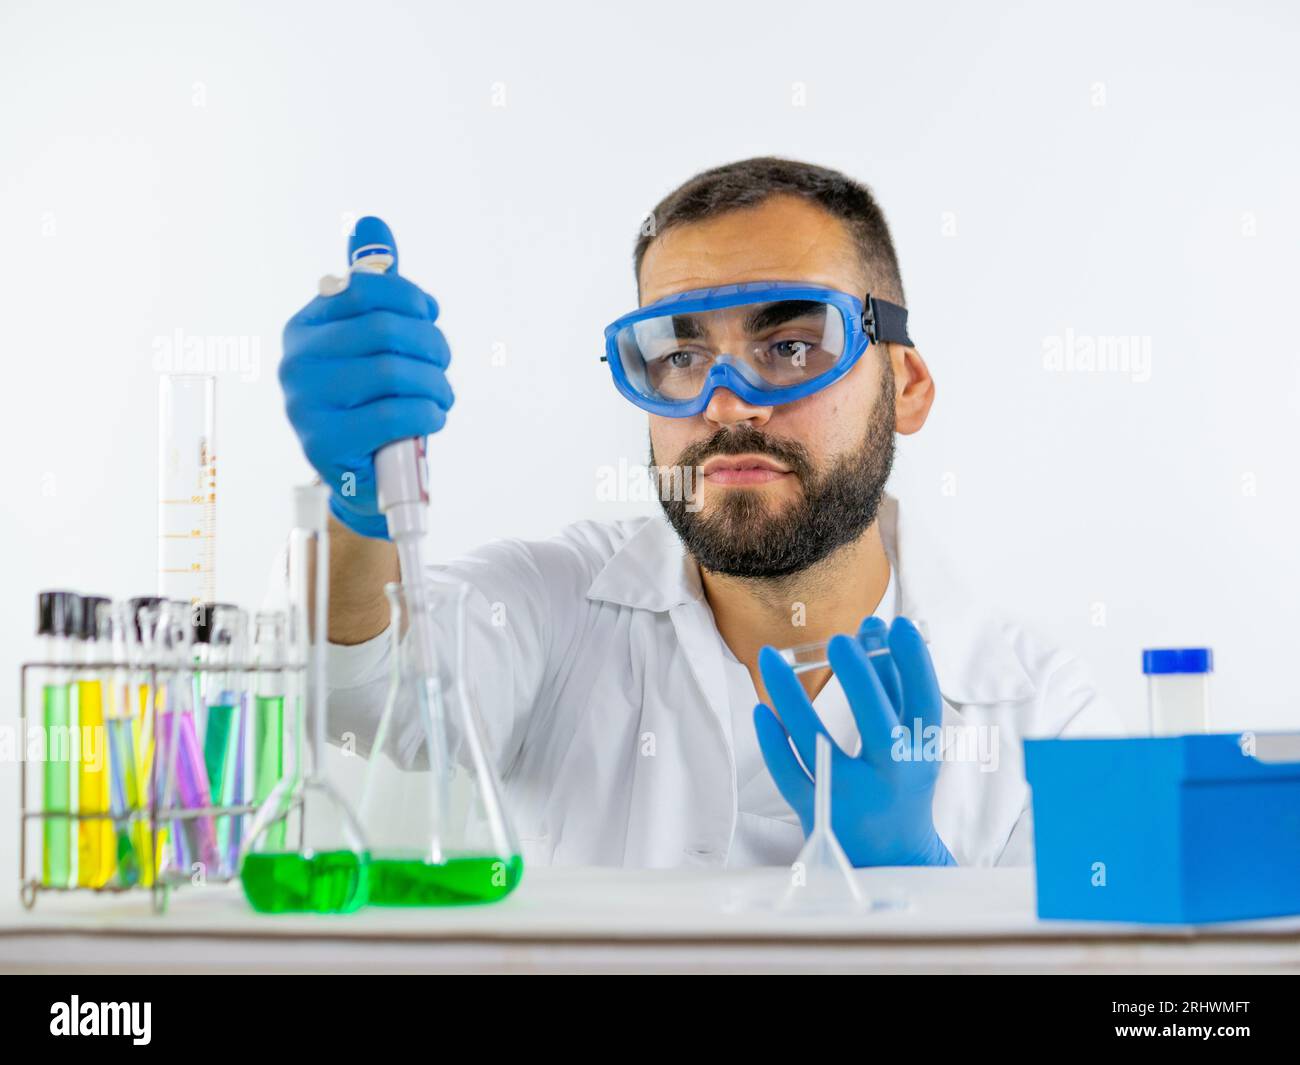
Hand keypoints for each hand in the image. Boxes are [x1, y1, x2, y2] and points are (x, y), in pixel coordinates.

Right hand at [280, 216, 453, 537]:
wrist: (361, 476)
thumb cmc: (371, 401)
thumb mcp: (372, 343)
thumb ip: (374, 286)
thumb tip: (372, 223)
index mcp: (306, 326)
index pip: (366, 287)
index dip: (412, 299)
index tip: (430, 318)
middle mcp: (297, 360)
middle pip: (386, 329)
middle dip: (433, 345)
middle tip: (444, 365)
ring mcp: (304, 403)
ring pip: (393, 372)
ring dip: (436, 384)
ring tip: (441, 397)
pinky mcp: (324, 443)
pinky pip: (394, 414)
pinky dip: (428, 413)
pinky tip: (432, 418)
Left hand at [753, 615, 955, 866]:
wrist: (890, 860)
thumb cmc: (898, 783)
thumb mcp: (907, 740)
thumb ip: (893, 687)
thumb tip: (874, 629)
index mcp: (921, 754)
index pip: (924, 704)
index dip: (915, 663)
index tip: (899, 624)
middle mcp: (891, 777)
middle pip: (877, 722)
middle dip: (859, 678)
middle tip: (840, 638)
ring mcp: (852, 798)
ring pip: (817, 742)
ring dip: (791, 696)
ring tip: (771, 657)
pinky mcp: (816, 814)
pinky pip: (789, 774)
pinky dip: (773, 741)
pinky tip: (761, 710)